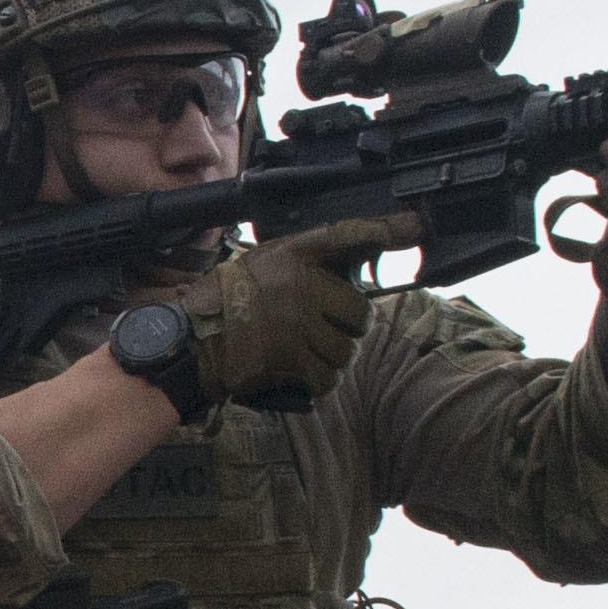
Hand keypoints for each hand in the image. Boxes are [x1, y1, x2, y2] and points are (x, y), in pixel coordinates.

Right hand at [176, 220, 392, 408]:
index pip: (347, 237)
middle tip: (325, 330)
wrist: (192, 340)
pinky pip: (327, 375)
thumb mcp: (263, 265)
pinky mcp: (292, 357)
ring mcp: (298, 323)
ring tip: (306, 353)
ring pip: (345, 349)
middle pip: (359, 313)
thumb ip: (304, 266)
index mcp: (293, 257)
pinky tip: (301, 373)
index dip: (384, 230)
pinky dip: (319, 381)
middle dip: (347, 328)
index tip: (415, 227)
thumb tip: (352, 279)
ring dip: (332, 358)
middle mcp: (301, 285)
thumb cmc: (225, 302)